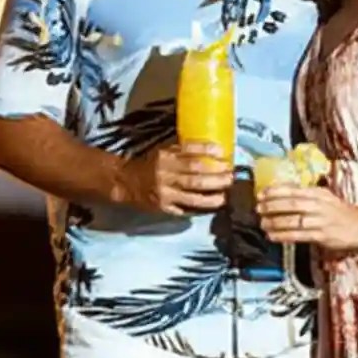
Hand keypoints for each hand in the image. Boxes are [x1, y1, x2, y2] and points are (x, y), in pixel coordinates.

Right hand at [112, 142, 232, 215]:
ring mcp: (164, 192)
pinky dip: (200, 208)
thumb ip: (184, 150)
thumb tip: (213, 148)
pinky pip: (185, 209)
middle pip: (195, 175)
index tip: (224, 152)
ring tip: (225, 195)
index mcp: (165, 156)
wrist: (127, 182)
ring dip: (212, 196)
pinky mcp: (164, 207)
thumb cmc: (151, 163)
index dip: (207, 151)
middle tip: (230, 176)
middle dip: (216, 176)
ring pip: (193, 195)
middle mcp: (164, 173)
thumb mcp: (164, 150)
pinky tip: (212, 206)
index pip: (189, 151)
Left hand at [257, 186, 357, 250]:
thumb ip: (306, 194)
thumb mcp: (325, 197)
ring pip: (291, 220)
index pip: (292, 189)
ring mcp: (320, 220)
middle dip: (270, 206)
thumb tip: (282, 192)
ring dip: (273, 222)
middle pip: (289, 203)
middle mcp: (318, 204)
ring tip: (262, 223)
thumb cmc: (340, 212)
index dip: (274, 191)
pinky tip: (273, 236)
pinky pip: (298, 235)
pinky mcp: (322, 235)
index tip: (260, 194)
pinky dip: (283, 235)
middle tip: (258, 208)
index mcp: (318, 193)